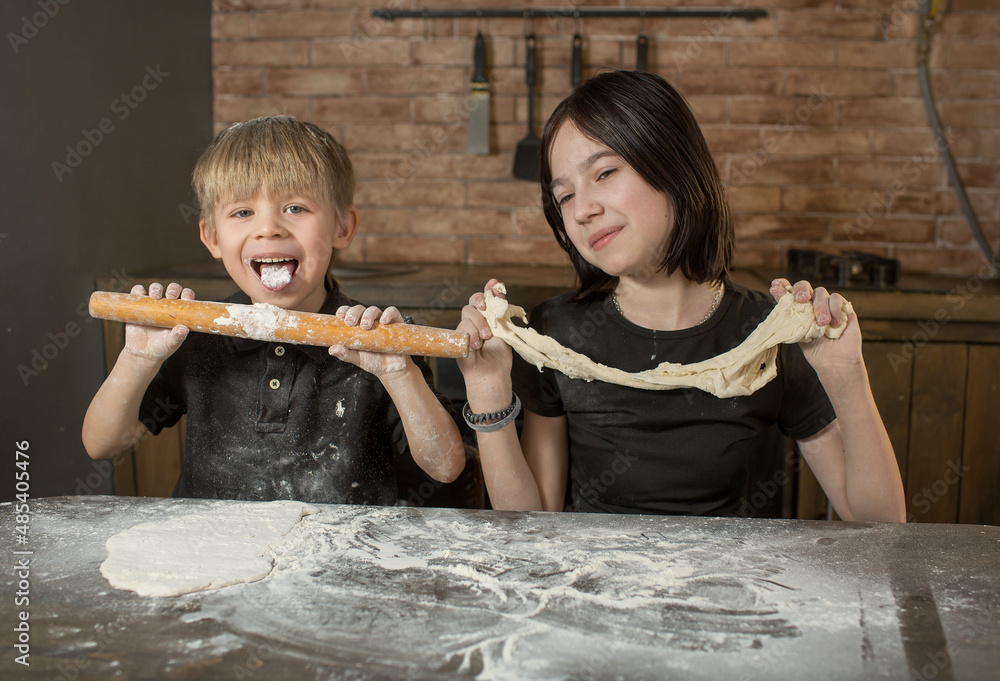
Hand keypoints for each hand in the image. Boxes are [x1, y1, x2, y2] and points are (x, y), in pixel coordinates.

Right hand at [123, 282, 191, 364]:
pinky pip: (137, 292)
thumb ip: (177, 337)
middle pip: (173, 289)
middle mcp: (167, 305)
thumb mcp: (171, 343)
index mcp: (180, 312)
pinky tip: (139, 294)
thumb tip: (184, 329)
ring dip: (156, 288)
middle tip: (170, 296)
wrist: (143, 352)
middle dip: (173, 289)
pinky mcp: (137, 305)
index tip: (185, 298)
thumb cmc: (161, 347)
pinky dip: (138, 290)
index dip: (187, 294)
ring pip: (156, 288)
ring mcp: (152, 303)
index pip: (187, 297)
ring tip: (154, 296)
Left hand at [329, 304, 409, 375]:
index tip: (340, 316)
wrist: (392, 369)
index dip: (344, 310)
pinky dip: (388, 314)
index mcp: (357, 327)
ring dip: (368, 314)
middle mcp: (369, 321)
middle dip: (354, 312)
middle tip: (351, 322)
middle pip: (360, 309)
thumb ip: (345, 354)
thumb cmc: (373, 362)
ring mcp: (382, 321)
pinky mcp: (396, 323)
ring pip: (374, 309)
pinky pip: (393, 312)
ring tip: (366, 326)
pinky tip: (383, 321)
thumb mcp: (357, 359)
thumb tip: (331, 349)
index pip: (349, 313)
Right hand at [456, 279, 513, 403]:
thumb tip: (498, 286)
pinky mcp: (457, 339)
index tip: (494, 284)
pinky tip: (477, 346)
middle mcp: (474, 322)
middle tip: (487, 310)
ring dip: (479, 325)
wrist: (492, 374)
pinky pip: (461, 328)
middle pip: (472, 302)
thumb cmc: (499, 355)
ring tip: (486, 339)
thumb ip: (500, 309)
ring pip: (467, 314)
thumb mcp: (504, 328)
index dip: (488, 289)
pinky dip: (471, 336)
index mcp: (487, 318)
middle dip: (481, 304)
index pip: (484, 298)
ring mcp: (465, 330)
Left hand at [770, 278, 863, 376]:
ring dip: (819, 306)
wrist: (836, 362)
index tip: (775, 285)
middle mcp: (812, 304)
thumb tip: (776, 308)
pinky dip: (834, 308)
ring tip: (821, 323)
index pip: (789, 293)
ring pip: (821, 292)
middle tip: (801, 299)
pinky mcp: (843, 308)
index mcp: (798, 310)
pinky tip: (833, 323)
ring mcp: (827, 305)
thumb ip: (788, 320)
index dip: (782, 286)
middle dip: (801, 289)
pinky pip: (836, 298)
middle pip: (804, 286)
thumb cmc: (816, 350)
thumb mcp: (797, 335)